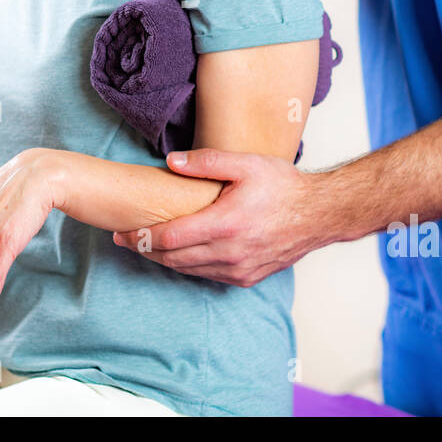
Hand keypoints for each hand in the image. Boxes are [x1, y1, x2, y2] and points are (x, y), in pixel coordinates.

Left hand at [111, 148, 346, 286]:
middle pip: (173, 259)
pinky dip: (188, 266)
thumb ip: (206, 162)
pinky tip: (178, 253)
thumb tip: (170, 162)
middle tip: (123, 239)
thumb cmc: (283, 186)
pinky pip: (206, 275)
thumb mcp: (245, 164)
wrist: (319, 214)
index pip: (170, 239)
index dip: (141, 237)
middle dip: (145, 250)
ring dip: (163, 260)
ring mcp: (239, 270)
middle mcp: (230, 253)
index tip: (121, 232)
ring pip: (188, 270)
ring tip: (145, 245)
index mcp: (225, 225)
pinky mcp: (246, 279)